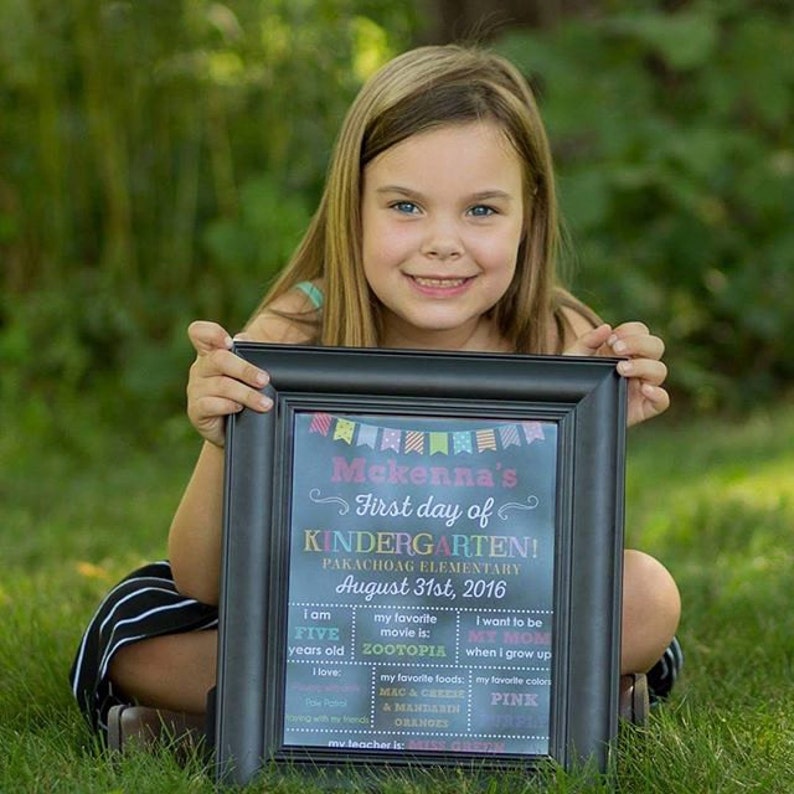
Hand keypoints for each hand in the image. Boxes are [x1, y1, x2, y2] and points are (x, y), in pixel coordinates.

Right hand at [186, 321, 271, 446]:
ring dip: (247, 394)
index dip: (212, 334)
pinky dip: (228, 406)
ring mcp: (195, 389)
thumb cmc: (240, 394)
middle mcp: (201, 368)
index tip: (229, 342)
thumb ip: (247, 352)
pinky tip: (240, 409)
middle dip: (245, 370)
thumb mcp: (246, 372)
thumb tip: (244, 337)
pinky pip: (211, 404)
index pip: (200, 333)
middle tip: (265, 380)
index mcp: (210, 353)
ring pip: (221, 385)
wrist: (234, 428)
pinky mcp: (195, 409)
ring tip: (264, 403)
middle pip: (219, 359)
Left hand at [564, 322, 669, 426]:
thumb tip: (606, 328)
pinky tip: (645, 389)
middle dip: (638, 344)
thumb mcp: (575, 358)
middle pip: (655, 346)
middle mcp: (637, 365)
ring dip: (643, 366)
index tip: (611, 339)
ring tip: (621, 369)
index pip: (640, 331)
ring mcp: (642, 385)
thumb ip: (587, 341)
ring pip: (659, 370)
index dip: (630, 331)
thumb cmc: (576, 379)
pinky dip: (658, 394)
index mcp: (624, 349)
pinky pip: (662, 401)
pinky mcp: (643, 407)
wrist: (571, 406)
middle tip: (617, 350)